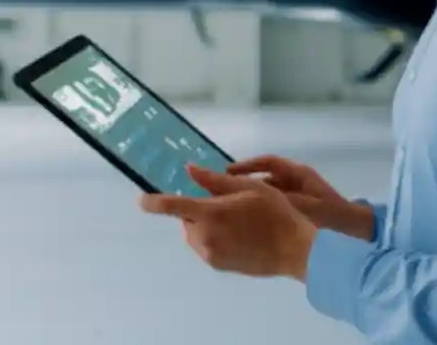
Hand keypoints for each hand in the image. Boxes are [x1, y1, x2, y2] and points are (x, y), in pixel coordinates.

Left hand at [138, 163, 317, 280]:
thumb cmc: (275, 213)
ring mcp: (210, 254)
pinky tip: (239, 235)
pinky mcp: (219, 265)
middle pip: (186, 220)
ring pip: (196, 235)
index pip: (171, 207)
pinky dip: (214, 239)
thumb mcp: (250, 188)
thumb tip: (189, 170)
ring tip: (236, 221)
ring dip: (205, 226)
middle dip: (197, 211)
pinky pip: (207, 247)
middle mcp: (204, 236)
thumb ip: (216, 181)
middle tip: (224, 204)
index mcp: (209, 214)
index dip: (153, 202)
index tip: (142, 200)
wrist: (294, 250)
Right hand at [227, 154, 374, 240]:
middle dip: (245, 183)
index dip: (247, 166)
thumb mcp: (302, 206)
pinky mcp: (301, 215)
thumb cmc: (331, 218)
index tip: (226, 172)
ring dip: (253, 199)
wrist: (357, 236)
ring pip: (270, 194)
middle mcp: (298, 183)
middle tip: (222, 192)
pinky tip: (249, 224)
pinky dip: (263, 212)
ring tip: (231, 208)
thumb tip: (250, 193)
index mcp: (300, 175)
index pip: (269, 163)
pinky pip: (277, 209)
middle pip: (267, 178)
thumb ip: (277, 199)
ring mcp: (300, 198)